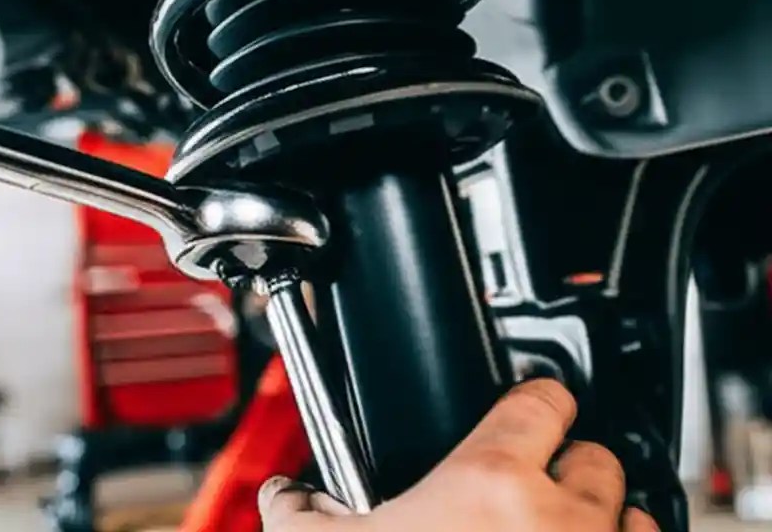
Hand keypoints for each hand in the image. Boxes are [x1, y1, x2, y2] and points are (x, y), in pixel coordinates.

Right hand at [259, 379, 660, 530]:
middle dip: (566, 467)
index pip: (543, 399)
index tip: (527, 408)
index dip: (533, 399)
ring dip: (605, 519)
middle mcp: (562, 517)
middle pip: (597, 456)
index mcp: (492, 482)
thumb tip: (284, 495)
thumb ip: (297, 513)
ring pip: (633, 513)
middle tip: (528, 491)